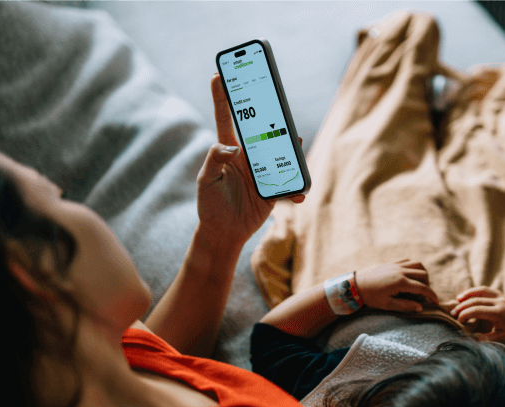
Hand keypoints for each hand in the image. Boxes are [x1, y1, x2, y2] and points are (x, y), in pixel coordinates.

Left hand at [196, 74, 304, 242]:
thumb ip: (214, 159)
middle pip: (262, 130)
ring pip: (281, 153)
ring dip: (290, 149)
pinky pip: (289, 183)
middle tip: (275, 100)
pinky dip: (296, 186)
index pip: (225, 119)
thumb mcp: (206, 181)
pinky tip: (298, 191)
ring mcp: (263, 172)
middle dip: (270, 115)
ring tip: (295, 142)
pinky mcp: (273, 189)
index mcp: (228, 150)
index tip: (218, 75)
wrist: (224, 233)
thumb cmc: (210, 205)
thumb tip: (232, 147)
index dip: (222, 98)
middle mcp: (248, 157)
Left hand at [356, 259, 439, 312]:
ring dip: (423, 273)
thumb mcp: (387, 305)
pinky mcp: (392, 262)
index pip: (422, 288)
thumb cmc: (371, 297)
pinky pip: (408, 260)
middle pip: (423, 274)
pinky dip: (414, 267)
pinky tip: (411, 275)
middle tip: (424, 294)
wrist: (356, 285)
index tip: (436, 302)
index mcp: (400, 282)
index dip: (432, 295)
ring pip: (418, 264)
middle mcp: (400, 271)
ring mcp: (396, 265)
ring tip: (419, 284)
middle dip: (428, 285)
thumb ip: (405, 306)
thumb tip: (421, 307)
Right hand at [450, 286, 504, 346]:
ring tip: (458, 299)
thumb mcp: (503, 340)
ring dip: (469, 294)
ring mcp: (504, 297)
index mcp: (500, 313)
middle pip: (477, 299)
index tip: (458, 320)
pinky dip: (477, 291)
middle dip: (463, 305)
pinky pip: (489, 290)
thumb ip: (487, 338)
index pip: (476, 310)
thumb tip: (471, 337)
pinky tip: (470, 296)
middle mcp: (501, 302)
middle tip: (453, 313)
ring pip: (482, 291)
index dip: (465, 314)